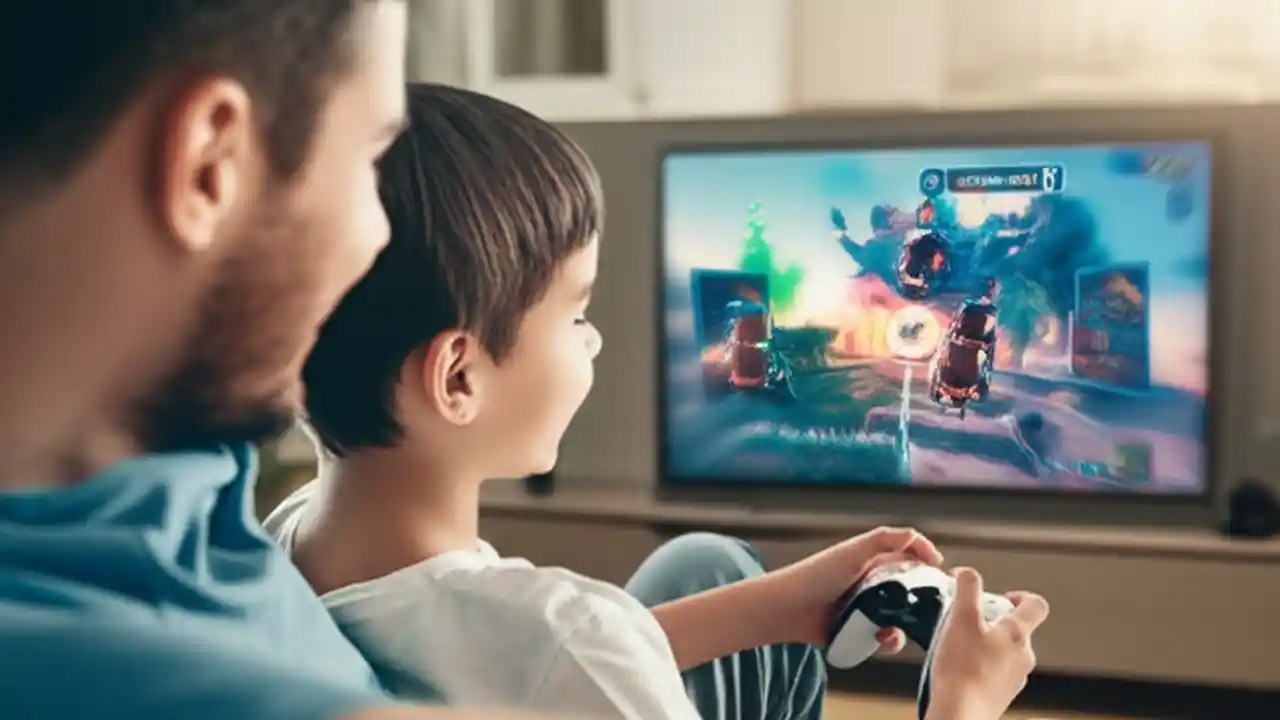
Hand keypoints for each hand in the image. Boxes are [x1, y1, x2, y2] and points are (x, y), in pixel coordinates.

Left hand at [766, 526, 944, 646]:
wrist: (785, 610)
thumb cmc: (815, 576)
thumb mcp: (853, 552)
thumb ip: (884, 539)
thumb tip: (917, 536)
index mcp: (870, 559)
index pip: (907, 556)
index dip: (925, 563)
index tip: (941, 575)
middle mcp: (870, 582)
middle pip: (907, 590)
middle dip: (918, 602)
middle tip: (926, 611)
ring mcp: (863, 607)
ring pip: (898, 617)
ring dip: (901, 625)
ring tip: (892, 630)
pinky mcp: (856, 630)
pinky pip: (881, 637)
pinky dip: (886, 640)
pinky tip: (880, 639)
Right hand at [926, 568, 1049, 719]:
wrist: (960, 715)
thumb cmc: (962, 669)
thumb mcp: (960, 617)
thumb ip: (967, 588)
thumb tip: (967, 573)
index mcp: (1017, 634)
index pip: (1036, 605)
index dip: (1021, 595)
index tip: (1000, 597)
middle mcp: (1022, 657)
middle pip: (1016, 629)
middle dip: (992, 621)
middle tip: (966, 622)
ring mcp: (1013, 679)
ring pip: (1004, 652)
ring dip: (984, 645)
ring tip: (956, 647)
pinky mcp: (1000, 696)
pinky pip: (993, 673)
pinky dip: (978, 667)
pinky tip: (957, 670)